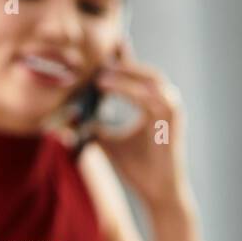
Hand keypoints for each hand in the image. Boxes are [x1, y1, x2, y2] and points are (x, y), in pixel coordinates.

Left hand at [81, 39, 189, 209]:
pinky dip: (129, 89)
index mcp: (155, 106)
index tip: (105, 49)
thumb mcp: (109, 143)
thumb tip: (69, 118)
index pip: (138, 78)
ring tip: (100, 74)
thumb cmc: (137, 169)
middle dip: (124, 62)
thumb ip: (93, 128)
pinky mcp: (172, 120)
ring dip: (124, 74)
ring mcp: (171, 111)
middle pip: (147, 73)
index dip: (124, 61)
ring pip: (149, 81)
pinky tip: (108, 85)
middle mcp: (166, 104)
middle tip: (100, 55)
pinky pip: (150, 97)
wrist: (157, 192)